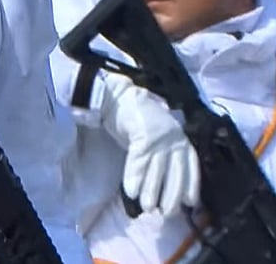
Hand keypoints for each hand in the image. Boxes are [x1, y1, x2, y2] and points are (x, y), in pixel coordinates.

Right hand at [102, 74, 198, 215]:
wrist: (119, 97)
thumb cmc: (138, 120)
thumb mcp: (157, 138)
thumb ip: (164, 156)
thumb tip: (164, 184)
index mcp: (181, 139)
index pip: (191, 166)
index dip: (190, 185)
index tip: (189, 203)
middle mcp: (174, 138)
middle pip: (176, 171)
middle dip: (171, 194)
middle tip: (166, 213)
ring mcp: (159, 136)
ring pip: (157, 169)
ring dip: (151, 191)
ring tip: (147, 208)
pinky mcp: (143, 134)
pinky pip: (139, 161)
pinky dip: (134, 178)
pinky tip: (131, 192)